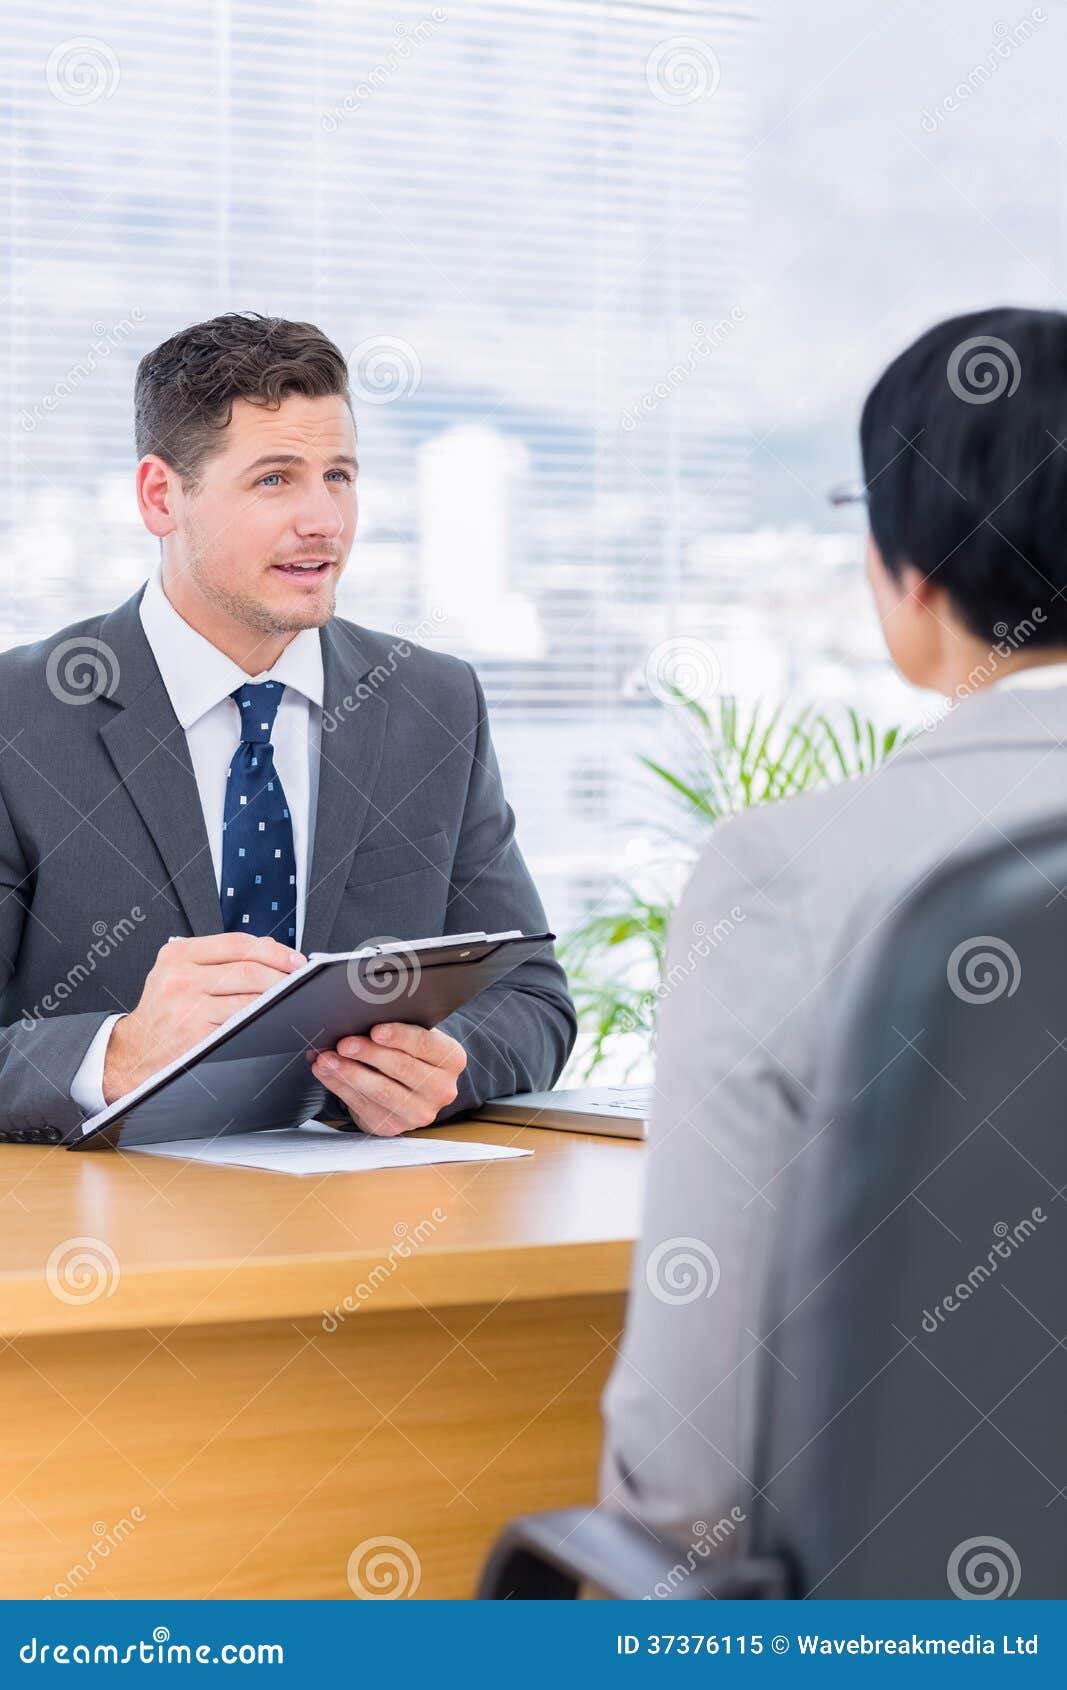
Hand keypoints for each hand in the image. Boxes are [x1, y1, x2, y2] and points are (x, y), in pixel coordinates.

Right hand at [103, 934, 305, 1102]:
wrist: (133, 1052)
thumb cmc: (162, 1012)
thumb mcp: (179, 973)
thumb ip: (219, 958)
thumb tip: (270, 948)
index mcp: (178, 954)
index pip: (237, 942)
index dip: (274, 950)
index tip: (294, 959)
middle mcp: (180, 976)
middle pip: (247, 967)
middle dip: (282, 973)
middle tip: (299, 980)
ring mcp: (188, 1005)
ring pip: (249, 994)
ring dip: (277, 996)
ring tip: (290, 997)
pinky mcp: (197, 1032)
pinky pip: (242, 1020)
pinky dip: (263, 1017)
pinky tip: (272, 1016)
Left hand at [309, 1023, 466, 1136]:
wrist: (411, 1089)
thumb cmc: (410, 1053)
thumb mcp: (414, 1037)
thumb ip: (396, 1029)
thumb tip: (357, 1019)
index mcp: (451, 1059)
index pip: (425, 1044)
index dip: (399, 1036)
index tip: (375, 1030)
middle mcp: (442, 1089)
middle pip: (401, 1068)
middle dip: (368, 1054)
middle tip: (343, 1043)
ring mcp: (419, 1112)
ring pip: (381, 1091)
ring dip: (348, 1073)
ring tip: (326, 1059)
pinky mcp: (394, 1126)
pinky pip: (363, 1105)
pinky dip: (340, 1087)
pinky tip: (327, 1074)